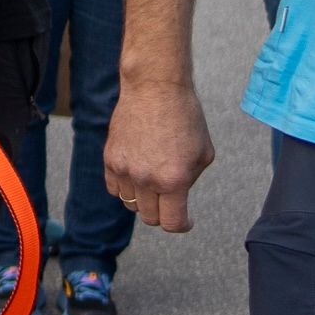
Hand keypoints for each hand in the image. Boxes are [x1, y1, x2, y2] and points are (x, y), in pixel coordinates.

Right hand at [107, 78, 214, 234]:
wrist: (155, 89)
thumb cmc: (185, 117)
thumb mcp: (204, 154)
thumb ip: (190, 180)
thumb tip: (178, 195)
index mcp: (174, 180)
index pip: (172, 223)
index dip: (182, 225)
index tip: (185, 220)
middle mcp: (146, 179)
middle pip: (150, 217)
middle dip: (163, 213)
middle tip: (170, 201)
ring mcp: (125, 169)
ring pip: (130, 204)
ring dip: (143, 200)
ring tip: (153, 185)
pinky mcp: (110, 158)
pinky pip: (114, 188)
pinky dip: (125, 188)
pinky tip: (136, 176)